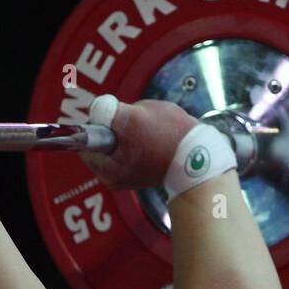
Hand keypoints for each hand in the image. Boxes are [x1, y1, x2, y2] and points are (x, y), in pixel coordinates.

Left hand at [77, 95, 198, 191]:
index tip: (114, 116)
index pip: (85, 140)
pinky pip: (130, 146)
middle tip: (138, 123)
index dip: (98, 122)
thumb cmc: (171, 138)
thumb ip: (108, 112)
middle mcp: (113, 178)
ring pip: (117, 141)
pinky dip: (139, 137)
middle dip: (116, 126)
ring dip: (129, 130)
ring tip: (150, 130)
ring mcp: (127, 176)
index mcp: (107, 171)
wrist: (203, 156)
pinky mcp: (141, 171)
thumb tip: (95, 110)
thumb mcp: (135, 117)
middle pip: (101, 140)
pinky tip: (155, 136)